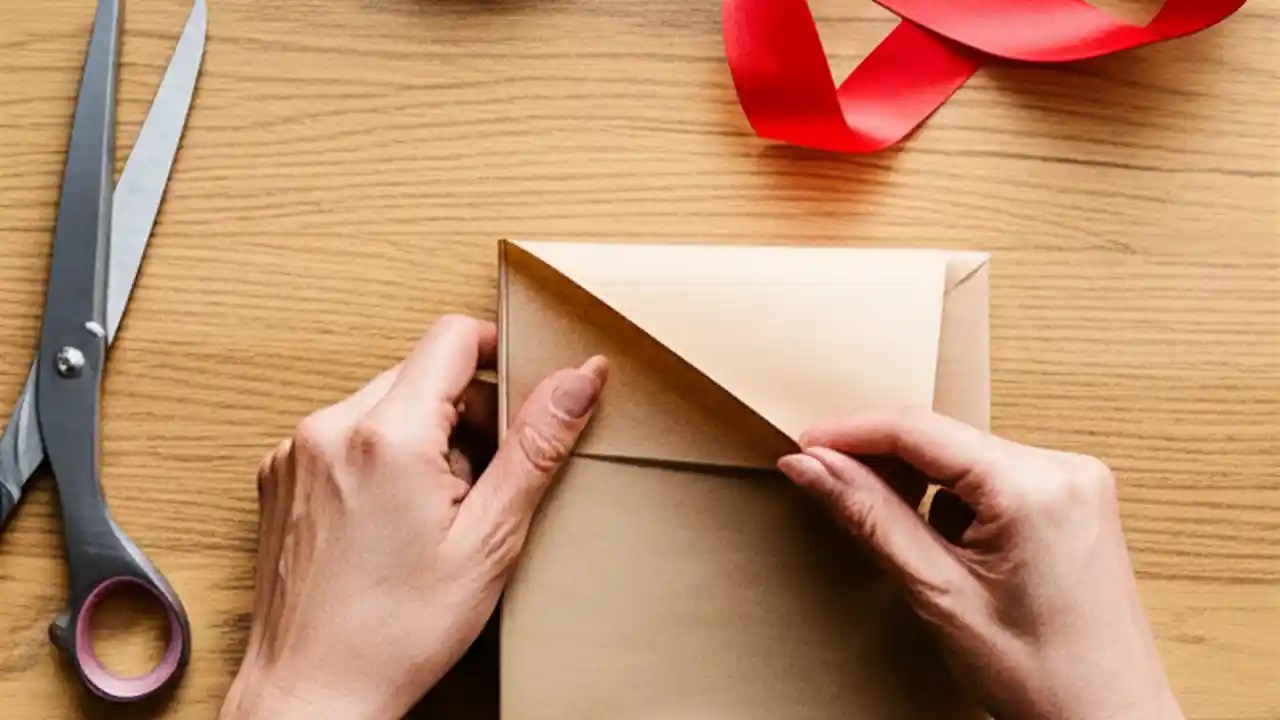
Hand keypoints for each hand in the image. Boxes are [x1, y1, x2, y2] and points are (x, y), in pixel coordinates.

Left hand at [219, 316, 607, 719]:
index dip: (497, 356)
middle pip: (419, 372)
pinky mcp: (279, 476)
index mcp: (387, 435)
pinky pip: (345, 435)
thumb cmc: (397, 633)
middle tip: (480, 486)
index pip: (452, 337)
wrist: (312, 695)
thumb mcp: (489, 540)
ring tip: (434, 514)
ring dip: (421, 438)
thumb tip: (579, 380)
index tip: (517, 401)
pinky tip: (392, 522)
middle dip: (463, 415)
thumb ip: (537, 447)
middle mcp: (330, 428)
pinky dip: (379, 459)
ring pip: (383, 404)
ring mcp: (296, 451)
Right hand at [778, 409, 1180, 719]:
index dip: (851, 433)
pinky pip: (993, 477)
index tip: (803, 447)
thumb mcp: (939, 593)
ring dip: (919, 484)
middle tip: (827, 488)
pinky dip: (954, 500)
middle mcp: (1064, 468)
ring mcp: (1075, 481)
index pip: (920, 430)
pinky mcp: (1074, 499)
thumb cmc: (1042, 675)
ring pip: (964, 457)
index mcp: (1035, 487)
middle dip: (882, 462)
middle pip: (942, 439)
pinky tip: (943, 545)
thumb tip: (812, 468)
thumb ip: (871, 518)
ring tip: (899, 538)